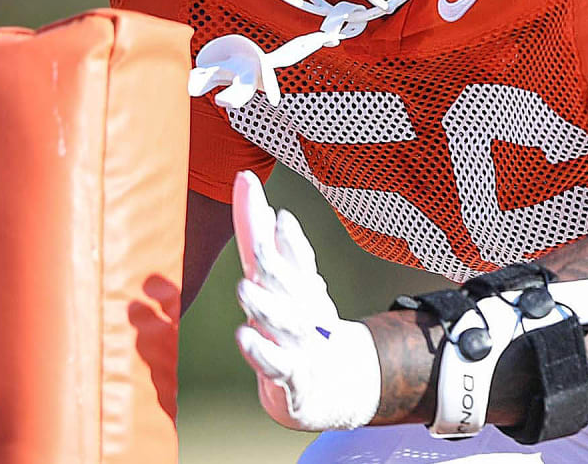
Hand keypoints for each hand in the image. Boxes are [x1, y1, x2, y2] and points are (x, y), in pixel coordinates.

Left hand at [231, 171, 380, 430]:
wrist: (341, 389)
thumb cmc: (305, 330)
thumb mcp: (292, 289)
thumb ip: (274, 246)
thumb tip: (261, 198)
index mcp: (302, 288)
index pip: (291, 254)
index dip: (283, 231)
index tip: (267, 203)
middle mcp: (304, 312)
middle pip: (289, 283)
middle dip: (275, 260)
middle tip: (258, 238)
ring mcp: (302, 346)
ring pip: (284, 324)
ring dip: (266, 305)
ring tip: (246, 289)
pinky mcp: (295, 381)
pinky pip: (279, 366)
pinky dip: (263, 352)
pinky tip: (246, 337)